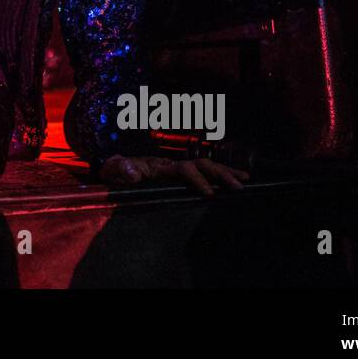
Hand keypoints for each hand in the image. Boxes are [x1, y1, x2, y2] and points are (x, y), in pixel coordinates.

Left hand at [99, 155, 249, 196]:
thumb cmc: (113, 171)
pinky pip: (202, 174)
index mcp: (159, 165)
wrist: (112, 168)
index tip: (209, 194)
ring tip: (245, 180)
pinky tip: (234, 181)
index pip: (184, 169)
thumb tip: (133, 172)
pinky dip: (219, 176)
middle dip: (221, 174)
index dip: (198, 180)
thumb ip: (120, 169)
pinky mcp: (178, 177)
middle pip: (202, 164)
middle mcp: (172, 165)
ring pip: (206, 166)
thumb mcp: (111, 171)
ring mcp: (176, 170)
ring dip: (226, 172)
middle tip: (238, 186)